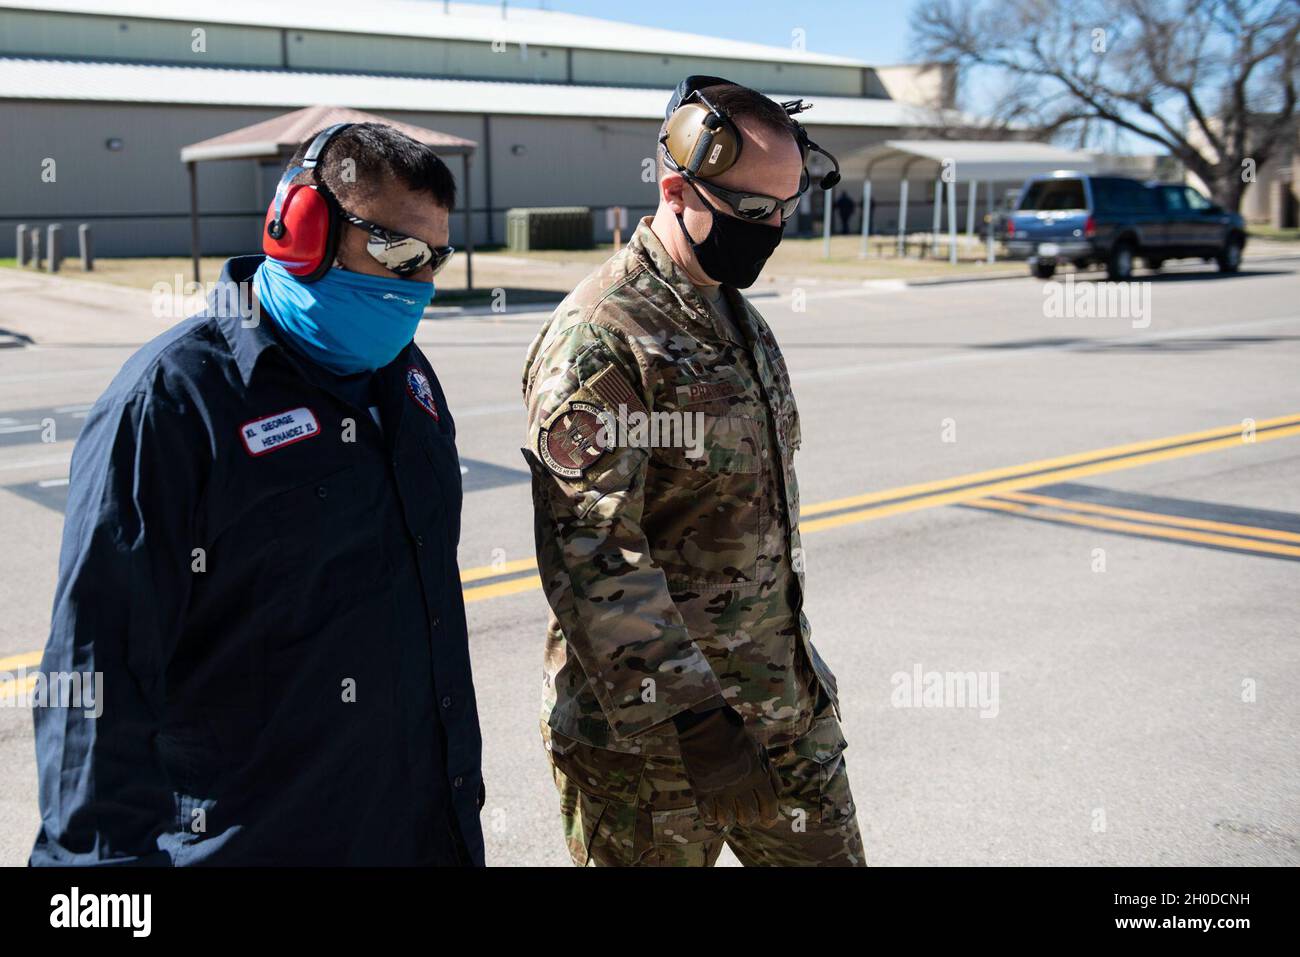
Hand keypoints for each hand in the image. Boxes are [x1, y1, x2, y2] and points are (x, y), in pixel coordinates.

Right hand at [673, 701, 781, 827]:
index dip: (770, 817)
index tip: (768, 821)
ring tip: (728, 813)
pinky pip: (708, 814)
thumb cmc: (735, 736)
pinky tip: (713, 813)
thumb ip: (770, 773)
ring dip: (730, 818)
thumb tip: (778, 793)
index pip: (769, 805)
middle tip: (745, 814)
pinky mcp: (702, 790)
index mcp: (757, 774)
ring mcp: (720, 789)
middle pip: (749, 815)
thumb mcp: (759, 750)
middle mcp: (741, 785)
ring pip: (728, 818)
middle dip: (749, 818)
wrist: (707, 725)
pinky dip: (712, 817)